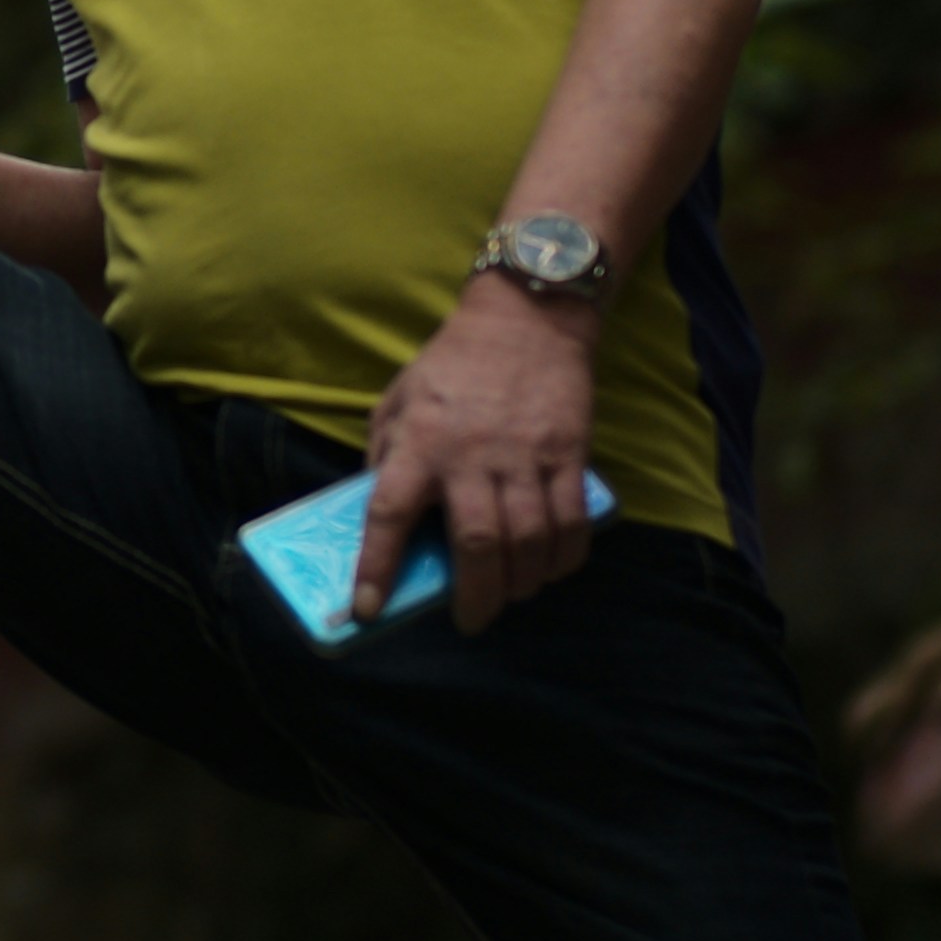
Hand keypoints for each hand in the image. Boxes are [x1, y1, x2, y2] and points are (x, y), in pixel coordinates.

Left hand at [358, 279, 603, 632]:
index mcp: (418, 442)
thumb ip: (385, 457)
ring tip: (512, 595)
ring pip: (530, 540)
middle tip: (470, 621)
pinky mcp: (568, 452)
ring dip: (522, 583)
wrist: (524, 319)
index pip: (388, 514)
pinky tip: (552, 569)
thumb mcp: (397, 401)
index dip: (376, 568)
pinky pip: (572, 521)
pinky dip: (564, 557)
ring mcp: (524, 455)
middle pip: (477, 543)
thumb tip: (381, 519)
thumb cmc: (451, 365)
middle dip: (475, 596)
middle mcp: (470, 454)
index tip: (367, 610)